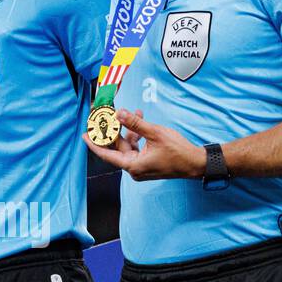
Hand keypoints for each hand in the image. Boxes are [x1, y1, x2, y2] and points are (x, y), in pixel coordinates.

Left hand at [83, 109, 206, 180]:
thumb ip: (135, 123)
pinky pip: (137, 147)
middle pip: (117, 148)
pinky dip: (137, 134)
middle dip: (112, 131)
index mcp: (133, 165)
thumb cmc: (178, 152)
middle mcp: (134, 168)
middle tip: (104, 117)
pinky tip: (139, 119)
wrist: (197, 163)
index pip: (107, 155)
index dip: (94, 144)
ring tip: (128, 112)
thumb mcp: (155, 133)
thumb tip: (119, 113)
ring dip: (128, 129)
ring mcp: (141, 166)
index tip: (84, 135)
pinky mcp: (148, 162)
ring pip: (128, 146)